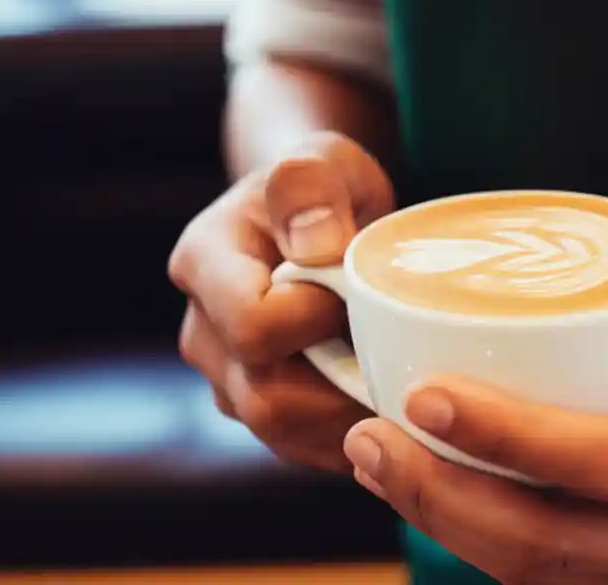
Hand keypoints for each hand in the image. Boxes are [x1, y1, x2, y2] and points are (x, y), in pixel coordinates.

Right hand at [169, 132, 393, 471]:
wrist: (314, 222)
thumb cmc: (320, 189)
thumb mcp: (322, 160)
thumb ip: (309, 185)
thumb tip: (317, 246)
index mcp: (205, 263)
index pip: (252, 325)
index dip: (316, 317)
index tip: (357, 288)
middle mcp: (204, 332)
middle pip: (266, 399)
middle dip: (343, 385)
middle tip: (400, 350)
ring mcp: (228, 379)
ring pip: (287, 435)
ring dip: (354, 419)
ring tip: (404, 380)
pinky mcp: (262, 409)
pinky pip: (307, 447)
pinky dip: (355, 434)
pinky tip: (394, 404)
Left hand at [342, 311, 607, 583]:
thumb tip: (542, 363)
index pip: (601, 467)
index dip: (501, 439)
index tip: (420, 398)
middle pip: (552, 550)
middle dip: (440, 500)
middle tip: (367, 443)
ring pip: (558, 584)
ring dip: (461, 532)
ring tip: (392, 471)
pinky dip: (516, 554)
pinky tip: (464, 508)